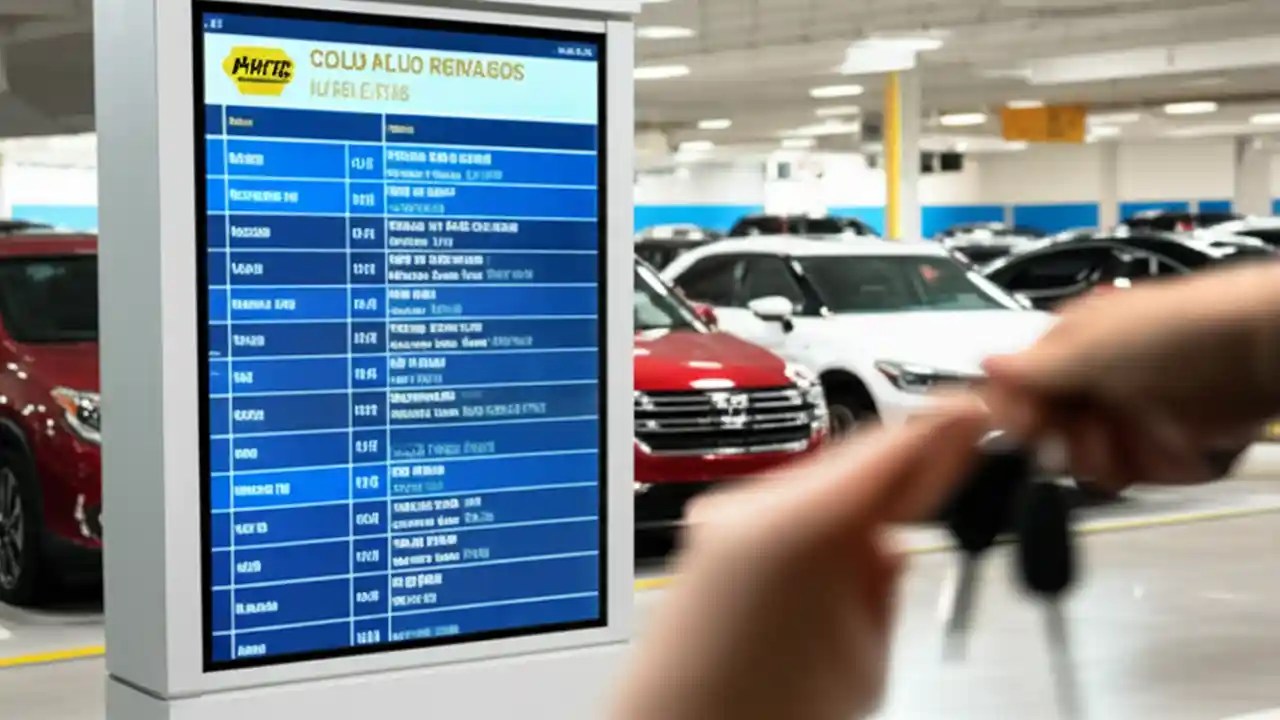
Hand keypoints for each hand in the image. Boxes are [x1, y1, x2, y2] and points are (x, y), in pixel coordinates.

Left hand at [611, 402, 987, 719]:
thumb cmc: (763, 713)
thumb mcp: (864, 661)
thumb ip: (884, 583)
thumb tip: (890, 548)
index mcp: (806, 525)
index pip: (894, 448)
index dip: (942, 426)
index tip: (977, 409)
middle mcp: (756, 503)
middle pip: (855, 457)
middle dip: (907, 461)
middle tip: (957, 451)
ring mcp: (727, 512)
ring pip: (820, 476)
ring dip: (864, 487)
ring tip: (906, 511)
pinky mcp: (715, 528)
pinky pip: (785, 499)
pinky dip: (823, 509)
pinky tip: (845, 537)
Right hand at [982, 262, 1279, 491]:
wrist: (1260, 355)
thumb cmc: (1177, 332)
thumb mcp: (1092, 346)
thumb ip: (1033, 367)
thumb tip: (983, 364)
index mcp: (1069, 347)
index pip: (1015, 390)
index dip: (1011, 412)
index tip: (1019, 425)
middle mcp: (1091, 384)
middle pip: (1041, 433)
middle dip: (1051, 439)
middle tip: (1065, 436)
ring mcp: (1123, 419)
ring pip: (1076, 460)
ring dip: (1090, 456)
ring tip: (1113, 439)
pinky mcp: (1156, 452)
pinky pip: (1121, 477)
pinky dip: (1127, 471)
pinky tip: (1141, 453)